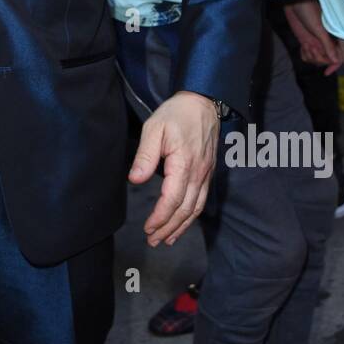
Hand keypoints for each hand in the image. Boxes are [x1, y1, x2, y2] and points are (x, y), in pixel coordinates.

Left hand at [128, 90, 218, 246]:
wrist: (203, 102)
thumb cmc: (176, 114)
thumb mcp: (154, 128)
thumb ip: (145, 155)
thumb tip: (135, 179)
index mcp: (184, 164)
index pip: (173, 199)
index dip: (160, 217)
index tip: (147, 228)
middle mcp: (199, 173)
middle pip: (185, 209)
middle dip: (168, 228)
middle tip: (153, 241)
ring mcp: (205, 174)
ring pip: (196, 208)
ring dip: (181, 227)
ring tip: (166, 240)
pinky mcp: (207, 172)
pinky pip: (201, 200)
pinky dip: (191, 216)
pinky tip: (182, 222)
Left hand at [282, 0, 341, 73]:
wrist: (294, 3)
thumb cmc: (309, 12)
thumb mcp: (319, 29)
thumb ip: (328, 44)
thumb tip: (336, 60)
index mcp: (333, 38)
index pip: (339, 56)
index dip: (334, 65)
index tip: (327, 72)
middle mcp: (325, 42)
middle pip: (326, 60)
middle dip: (318, 58)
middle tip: (311, 47)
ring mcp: (316, 42)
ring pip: (316, 59)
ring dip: (310, 56)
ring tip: (306, 44)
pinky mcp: (306, 42)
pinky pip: (307, 56)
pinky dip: (304, 54)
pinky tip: (302, 47)